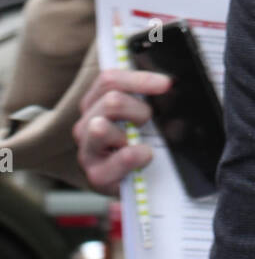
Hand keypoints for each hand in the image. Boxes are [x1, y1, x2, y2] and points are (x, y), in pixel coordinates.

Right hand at [73, 67, 171, 195]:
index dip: (139, 79)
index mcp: (95, 103)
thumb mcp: (142, 113)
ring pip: (101, 126)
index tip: (165, 83)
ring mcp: (87, 150)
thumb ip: (147, 96)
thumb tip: (165, 83)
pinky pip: (120, 157)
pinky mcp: (97, 175)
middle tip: (148, 121)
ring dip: (131, 131)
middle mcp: (85, 125)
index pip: (108, 80)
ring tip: (141, 141)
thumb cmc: (137, 141)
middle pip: (110, 100)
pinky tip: (144, 154)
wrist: (132, 180)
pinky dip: (137, 155)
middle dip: (139, 109)